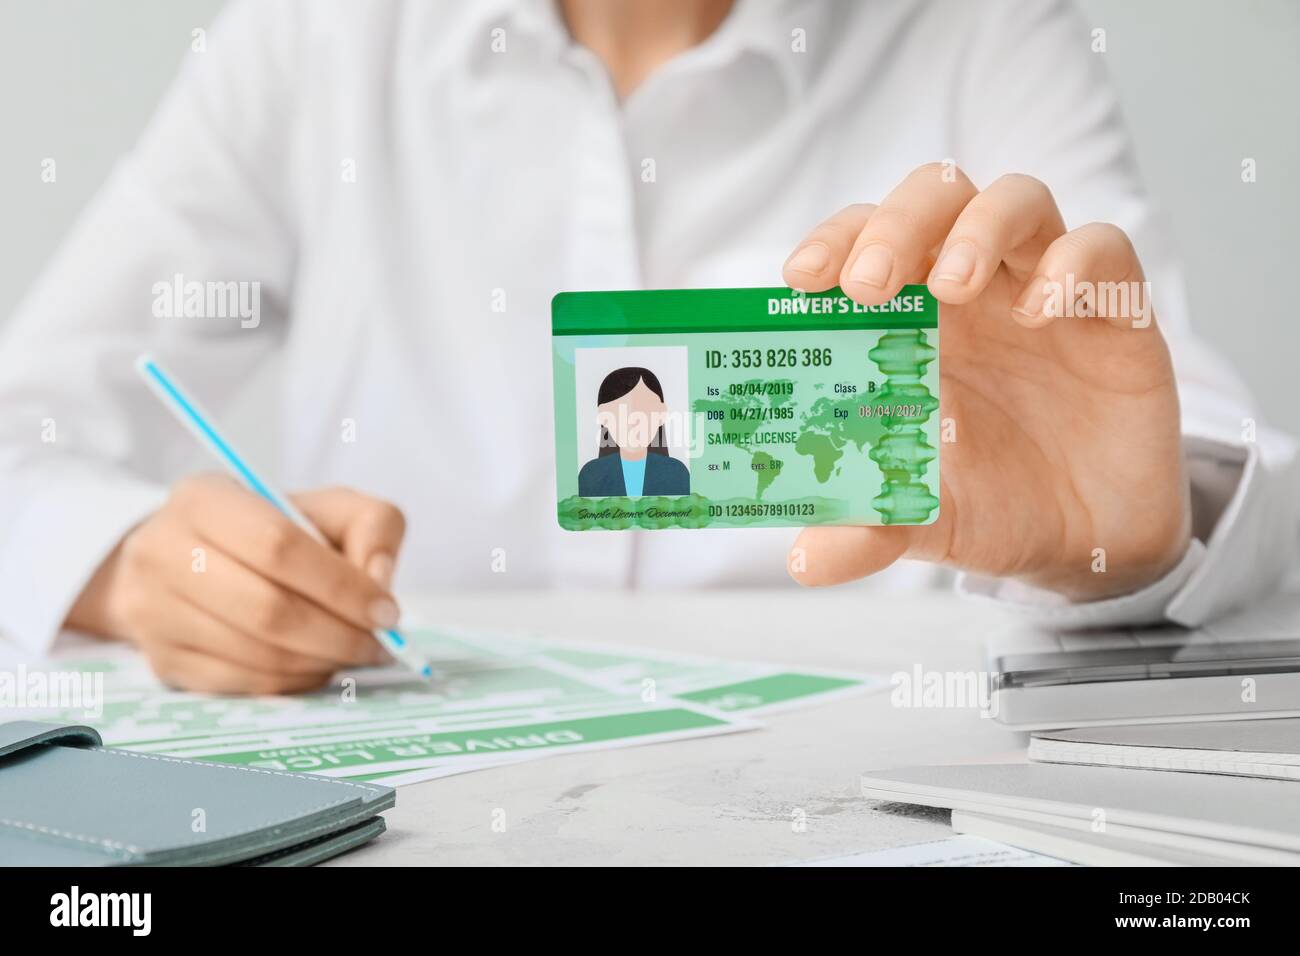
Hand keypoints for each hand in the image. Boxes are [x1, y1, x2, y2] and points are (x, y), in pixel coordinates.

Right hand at [66, 474, 405, 693]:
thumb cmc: (270, 530)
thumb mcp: (327, 507)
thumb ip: (372, 525)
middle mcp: (163, 552)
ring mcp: (155, 612)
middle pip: (267, 608)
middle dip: (338, 634)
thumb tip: (379, 579)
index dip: (341, 585)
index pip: (279, 546)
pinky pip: (243, 684)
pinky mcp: (163, 660)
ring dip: (321, 661)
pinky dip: (294, 681)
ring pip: (257, 653)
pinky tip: (318, 665)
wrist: (188, 559)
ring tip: (355, 653)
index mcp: (204, 499)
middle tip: (379, 644)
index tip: (386, 611)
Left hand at [782, 164, 1190, 599]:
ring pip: (1016, 200)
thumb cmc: (993, 505)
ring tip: (955, 285)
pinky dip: (1073, 264)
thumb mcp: (924, 522)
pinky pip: (1104, 249)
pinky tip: (1045, 312)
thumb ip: (867, 530)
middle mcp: (973, 292)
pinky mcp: (1116, 311)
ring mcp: (1043, 291)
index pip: (863, 242)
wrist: (1092, 543)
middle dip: (897, 225)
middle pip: (934, 198)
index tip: (802, 279)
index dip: (832, 242)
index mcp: (909, 322)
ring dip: (978, 228)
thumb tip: (807, 560)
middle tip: (870, 282)